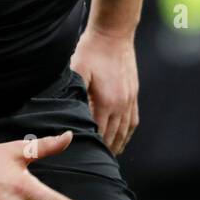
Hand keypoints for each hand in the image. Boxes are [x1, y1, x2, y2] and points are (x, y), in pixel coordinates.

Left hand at [70, 26, 138, 154]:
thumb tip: (66, 109)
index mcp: (105, 101)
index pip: (99, 133)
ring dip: (117, 145)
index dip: (92, 147)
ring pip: (125, 131)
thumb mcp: (78, 69)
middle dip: (104, 151)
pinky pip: (133, 121)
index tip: (84, 158)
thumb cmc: (92, 50)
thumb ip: (74, 91)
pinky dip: (127, 133)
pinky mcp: (133, 93)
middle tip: (94, 165)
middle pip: (113, 136)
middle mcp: (120, 104)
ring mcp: (129, 99)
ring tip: (108, 157)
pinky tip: (122, 139)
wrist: (114, 33)